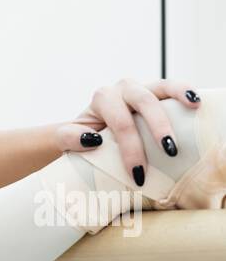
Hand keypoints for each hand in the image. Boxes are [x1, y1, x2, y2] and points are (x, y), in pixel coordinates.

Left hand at [55, 78, 200, 181]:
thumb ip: (68, 137)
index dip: (131, 148)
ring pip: (160, 86)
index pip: (120, 122)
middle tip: (170, 150)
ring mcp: (140, 88)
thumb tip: (90, 140)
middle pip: (142, 101)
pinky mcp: (155, 94)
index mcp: (102, 98)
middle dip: (157, 125)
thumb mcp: (65, 139)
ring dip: (177, 96)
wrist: (87, 130)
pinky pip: (171, 88)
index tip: (138, 174)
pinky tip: (195, 100)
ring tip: (193, 106)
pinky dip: (183, 91)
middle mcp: (121, 89)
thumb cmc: (80, 138)